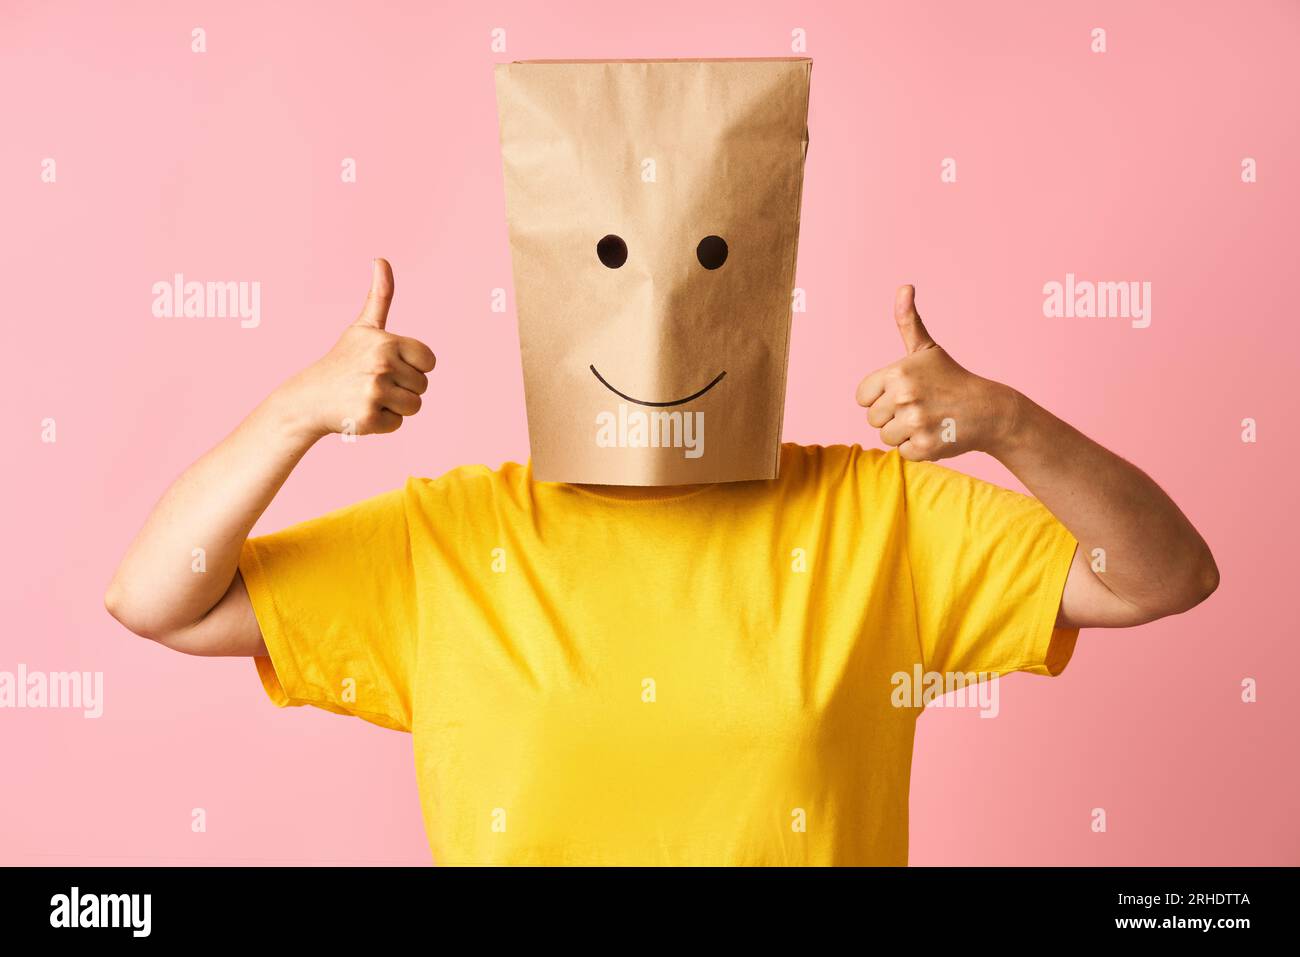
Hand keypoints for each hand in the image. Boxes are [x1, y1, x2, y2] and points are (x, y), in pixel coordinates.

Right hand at [276, 258, 436, 439]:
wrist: (309, 397)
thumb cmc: (342, 361)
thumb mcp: (363, 327)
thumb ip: (380, 296)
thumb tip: (381, 259)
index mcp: (387, 342)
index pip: (429, 361)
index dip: (413, 366)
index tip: (389, 364)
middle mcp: (382, 365)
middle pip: (422, 386)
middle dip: (402, 388)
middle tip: (373, 383)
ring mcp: (375, 392)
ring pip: (414, 406)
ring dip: (395, 406)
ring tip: (368, 396)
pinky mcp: (369, 418)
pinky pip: (397, 424)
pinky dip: (382, 423)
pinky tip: (361, 412)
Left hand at [855, 285, 1018, 461]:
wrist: (988, 410)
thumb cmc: (951, 378)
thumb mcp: (927, 349)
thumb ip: (907, 321)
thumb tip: (904, 286)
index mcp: (897, 373)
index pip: (862, 397)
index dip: (880, 397)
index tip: (904, 392)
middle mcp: (904, 396)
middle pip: (873, 419)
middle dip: (893, 417)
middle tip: (921, 406)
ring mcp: (916, 423)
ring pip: (886, 437)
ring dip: (904, 433)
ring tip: (928, 420)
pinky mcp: (926, 446)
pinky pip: (903, 452)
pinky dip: (918, 448)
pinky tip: (936, 433)